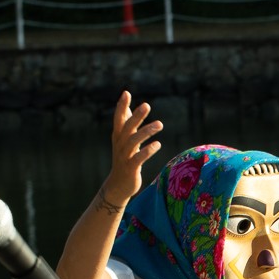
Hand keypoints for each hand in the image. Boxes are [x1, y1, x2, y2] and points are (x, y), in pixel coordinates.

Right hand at [103, 91, 162, 206]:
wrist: (118, 185)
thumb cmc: (124, 159)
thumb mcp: (124, 141)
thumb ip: (126, 124)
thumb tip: (127, 107)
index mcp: (118, 137)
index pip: (118, 119)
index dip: (121, 106)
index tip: (126, 93)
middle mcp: (119, 144)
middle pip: (126, 128)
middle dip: (136, 116)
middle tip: (146, 105)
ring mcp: (124, 156)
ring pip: (133, 142)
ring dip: (146, 132)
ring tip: (160, 124)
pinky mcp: (130, 168)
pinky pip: (138, 158)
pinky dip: (147, 151)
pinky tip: (158, 144)